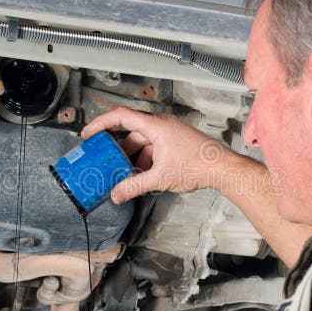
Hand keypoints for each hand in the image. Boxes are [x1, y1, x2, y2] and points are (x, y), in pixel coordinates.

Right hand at [81, 107, 234, 203]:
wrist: (223, 168)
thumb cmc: (197, 166)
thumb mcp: (160, 178)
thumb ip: (134, 186)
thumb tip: (117, 194)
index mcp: (155, 126)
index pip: (121, 116)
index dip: (101, 123)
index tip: (89, 133)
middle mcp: (162, 125)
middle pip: (131, 131)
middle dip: (117, 147)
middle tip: (104, 157)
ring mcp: (170, 132)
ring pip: (143, 140)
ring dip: (132, 155)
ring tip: (124, 172)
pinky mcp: (176, 140)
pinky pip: (153, 145)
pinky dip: (145, 157)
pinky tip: (142, 173)